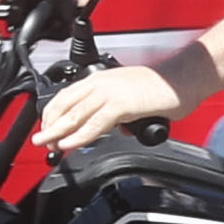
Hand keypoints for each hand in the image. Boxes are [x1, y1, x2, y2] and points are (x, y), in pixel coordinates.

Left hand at [34, 61, 185, 152]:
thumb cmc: (163, 89)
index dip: (53, 114)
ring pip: (75, 114)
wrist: (183, 80)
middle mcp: (101, 82)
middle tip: (40, 141)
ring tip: (47, 145)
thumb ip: (118, 113)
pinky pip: (95, 123)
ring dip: (57, 132)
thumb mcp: (131, 100)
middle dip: (49, 125)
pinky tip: (69, 144)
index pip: (67, 96)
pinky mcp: (122, 104)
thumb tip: (115, 128)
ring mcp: (111, 92)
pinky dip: (79, 135)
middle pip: (66, 104)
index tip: (48, 130)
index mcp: (101, 79)